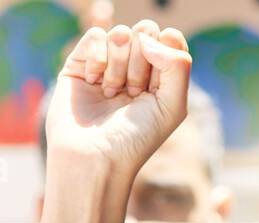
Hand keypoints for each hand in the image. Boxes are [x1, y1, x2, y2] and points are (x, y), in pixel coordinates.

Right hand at [45, 20, 191, 182]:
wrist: (94, 155)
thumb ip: (178, 66)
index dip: (166, 54)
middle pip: (146, 31)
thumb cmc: (136, 137)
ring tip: (113, 94)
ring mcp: (108, 64)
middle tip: (134, 93)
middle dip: (143, 62)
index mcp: (162, 77)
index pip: (171, 39)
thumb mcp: (173, 106)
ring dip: (120, 66)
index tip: (156, 84)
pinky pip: (95, 36)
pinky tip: (94, 83)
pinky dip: (98, 59)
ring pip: (121, 34)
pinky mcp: (81, 62)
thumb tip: (149, 38)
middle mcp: (137, 67)